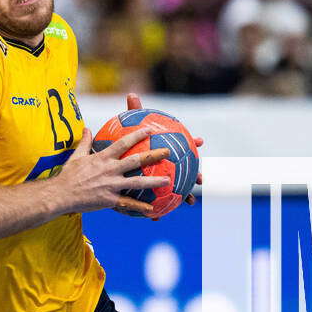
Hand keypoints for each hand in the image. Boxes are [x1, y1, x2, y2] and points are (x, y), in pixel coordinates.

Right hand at [55, 127, 170, 215]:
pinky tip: (152, 209)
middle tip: (168, 152)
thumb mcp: (76, 156)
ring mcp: (111, 185)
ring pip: (137, 182)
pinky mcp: (110, 200)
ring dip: (153, 181)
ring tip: (167, 181)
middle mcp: (110, 170)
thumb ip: (85, 142)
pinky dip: (140, 206)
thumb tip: (87, 129)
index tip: (150, 130)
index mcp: (103, 158)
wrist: (61, 194)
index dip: (137, 135)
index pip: (123, 143)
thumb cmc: (68, 175)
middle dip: (153, 155)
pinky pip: (128, 203)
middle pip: (136, 161)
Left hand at [125, 93, 203, 209]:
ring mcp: (159, 178)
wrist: (110, 163)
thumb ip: (131, 112)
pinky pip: (155, 203)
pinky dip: (156, 210)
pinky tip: (156, 217)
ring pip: (175, 189)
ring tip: (187, 202)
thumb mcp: (125, 126)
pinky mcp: (149, 191)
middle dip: (194, 173)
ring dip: (183, 196)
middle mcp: (167, 164)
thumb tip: (132, 94)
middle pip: (185, 169)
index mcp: (164, 148)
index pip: (181, 143)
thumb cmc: (121, 142)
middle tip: (201, 178)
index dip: (193, 141)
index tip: (200, 140)